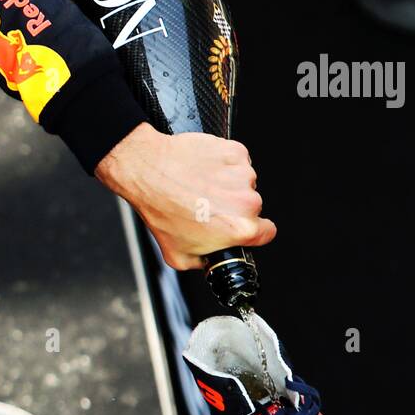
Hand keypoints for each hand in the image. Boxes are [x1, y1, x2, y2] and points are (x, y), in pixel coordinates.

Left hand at [96, 123, 276, 270]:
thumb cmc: (161, 210)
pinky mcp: (235, 151)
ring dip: (226, 185)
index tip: (240, 227)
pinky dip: (222, 164)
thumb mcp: (179, 256)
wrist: (148, 172)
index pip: (267, 233)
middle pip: (252, 207)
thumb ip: (204, 263)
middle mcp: (247, 201)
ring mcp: (242, 173)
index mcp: (240, 229)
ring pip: (243, 182)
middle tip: (206, 207)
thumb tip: (210, 261)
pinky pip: (236, 161)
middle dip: (233, 208)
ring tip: (199, 188)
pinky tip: (202, 171)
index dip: (254, 232)